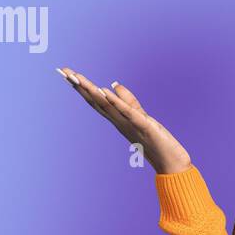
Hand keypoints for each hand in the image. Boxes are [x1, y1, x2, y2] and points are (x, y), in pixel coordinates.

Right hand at [57, 67, 192, 174]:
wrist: (170, 164)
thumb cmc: (156, 141)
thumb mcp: (140, 116)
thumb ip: (127, 100)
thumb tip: (112, 84)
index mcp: (118, 119)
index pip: (96, 100)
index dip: (81, 87)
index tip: (66, 72)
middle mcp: (119, 121)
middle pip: (96, 101)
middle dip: (80, 86)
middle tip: (63, 71)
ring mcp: (129, 124)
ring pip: (107, 105)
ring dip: (92, 91)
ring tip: (77, 78)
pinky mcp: (144, 126)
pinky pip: (127, 112)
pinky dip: (115, 101)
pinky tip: (104, 91)